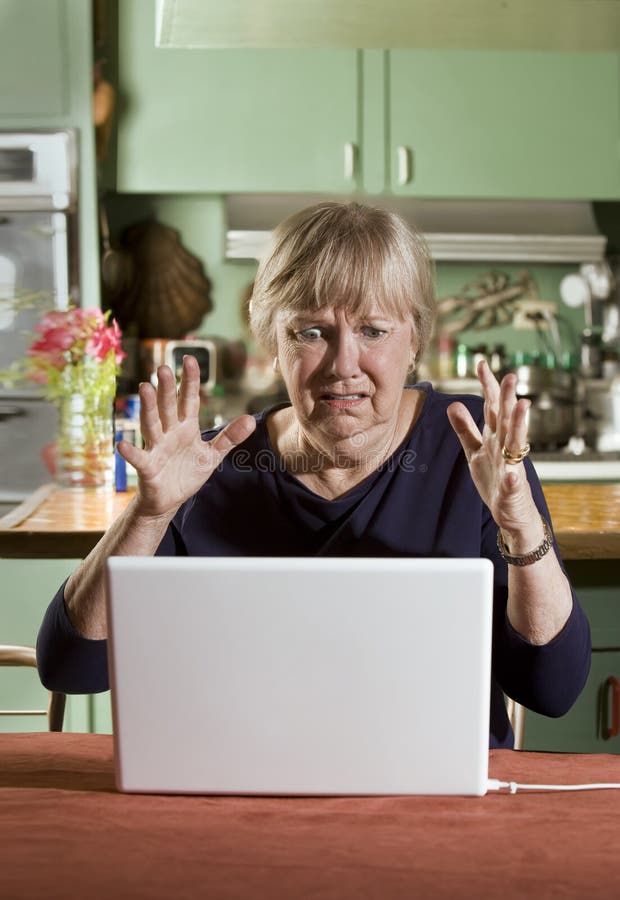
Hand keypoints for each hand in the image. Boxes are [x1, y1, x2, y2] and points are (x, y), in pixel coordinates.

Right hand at [117, 355, 255, 517]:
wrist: (169, 500)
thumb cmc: (187, 473)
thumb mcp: (212, 455)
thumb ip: (229, 437)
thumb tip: (251, 420)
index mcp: (186, 427)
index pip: (189, 399)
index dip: (190, 380)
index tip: (190, 358)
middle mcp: (169, 432)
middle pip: (168, 407)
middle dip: (167, 388)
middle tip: (164, 367)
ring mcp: (157, 448)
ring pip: (151, 424)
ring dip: (148, 407)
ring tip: (145, 388)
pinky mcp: (147, 467)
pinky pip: (139, 458)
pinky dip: (130, 452)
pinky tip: (122, 444)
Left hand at [446, 360, 541, 543]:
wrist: (511, 512)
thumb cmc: (495, 479)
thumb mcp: (475, 451)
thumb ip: (465, 429)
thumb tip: (451, 405)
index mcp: (495, 437)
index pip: (491, 406)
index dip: (486, 386)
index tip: (481, 363)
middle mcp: (505, 447)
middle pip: (506, 419)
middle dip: (507, 398)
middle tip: (509, 375)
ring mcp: (511, 467)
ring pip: (516, 443)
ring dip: (520, 425)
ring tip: (523, 405)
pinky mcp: (512, 490)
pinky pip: (512, 484)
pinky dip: (512, 479)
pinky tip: (512, 475)